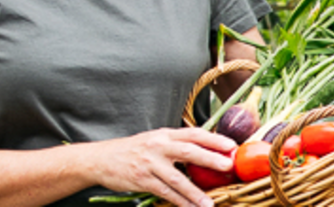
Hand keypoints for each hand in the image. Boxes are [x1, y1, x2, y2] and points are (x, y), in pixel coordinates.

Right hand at [91, 127, 235, 206]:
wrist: (102, 159)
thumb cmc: (132, 151)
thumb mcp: (154, 140)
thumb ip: (175, 144)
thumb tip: (204, 150)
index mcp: (164, 135)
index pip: (193, 133)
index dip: (213, 138)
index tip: (231, 145)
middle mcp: (158, 146)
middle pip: (188, 150)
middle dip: (210, 158)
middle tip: (227, 166)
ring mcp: (149, 163)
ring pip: (177, 178)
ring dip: (195, 193)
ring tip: (210, 204)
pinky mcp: (142, 180)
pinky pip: (165, 193)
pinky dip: (179, 202)